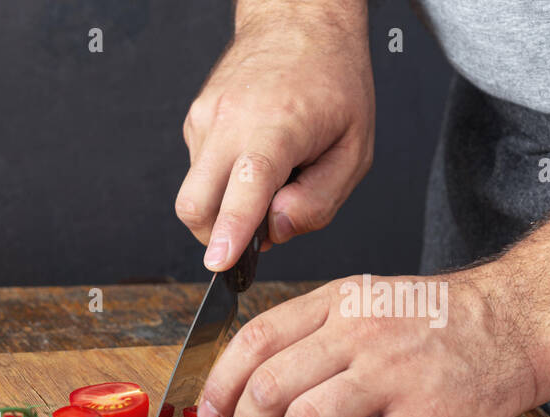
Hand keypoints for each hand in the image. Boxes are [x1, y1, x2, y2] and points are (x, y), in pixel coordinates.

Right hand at [176, 1, 373, 269]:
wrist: (298, 20)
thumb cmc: (332, 83)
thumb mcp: (355, 150)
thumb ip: (319, 202)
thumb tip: (275, 232)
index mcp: (279, 126)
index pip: (247, 185)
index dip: (231, 229)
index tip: (219, 260)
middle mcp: (232, 121)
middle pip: (196, 204)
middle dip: (215, 235)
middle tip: (251, 229)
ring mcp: (206, 119)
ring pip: (195, 193)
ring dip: (224, 204)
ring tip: (264, 175)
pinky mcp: (194, 120)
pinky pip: (200, 171)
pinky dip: (222, 180)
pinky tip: (251, 155)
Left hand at [195, 266, 541, 416]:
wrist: (516, 321)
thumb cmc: (431, 321)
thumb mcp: (363, 300)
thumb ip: (308, 332)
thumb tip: (243, 379)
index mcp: (337, 304)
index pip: (253, 341)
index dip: (219, 386)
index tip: (208, 416)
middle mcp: (359, 333)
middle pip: (268, 386)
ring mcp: (394, 375)